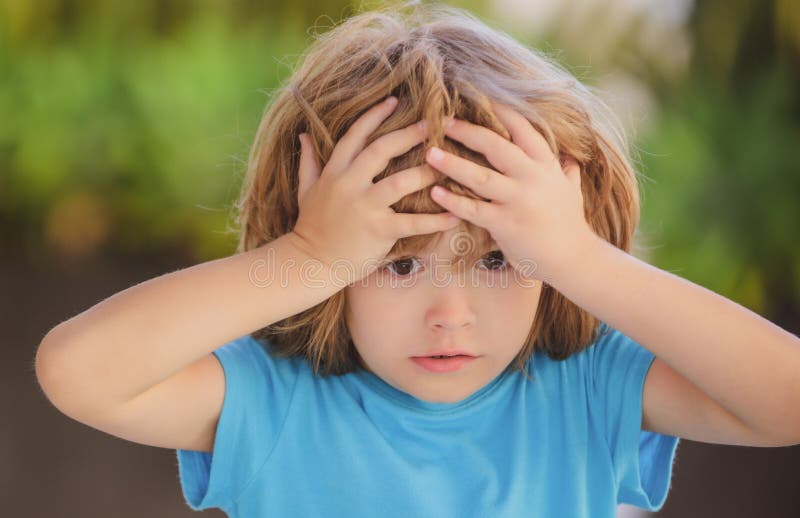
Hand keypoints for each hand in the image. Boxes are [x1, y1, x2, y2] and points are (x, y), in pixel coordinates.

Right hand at [289, 96, 460, 284]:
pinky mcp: (379, 231)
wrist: (310, 263)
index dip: (375, 116)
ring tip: (450, 164)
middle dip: (409, 135)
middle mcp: (349, 185)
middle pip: (382, 150)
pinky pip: (413, 223)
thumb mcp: (306, 190)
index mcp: (334, 172)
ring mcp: (364, 207)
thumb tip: (304, 135)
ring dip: (427, 172)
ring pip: (401, 182)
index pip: (355, 136)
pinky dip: (436, 219)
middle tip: (432, 125)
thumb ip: (308, 162)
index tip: (395, 101)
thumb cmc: (311, 227)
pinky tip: (456, 215)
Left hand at [423, 101, 598, 282]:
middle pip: (496, 146)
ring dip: (453, 163)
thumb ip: (567, 171)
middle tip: (443, 121)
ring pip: (480, 176)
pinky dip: (453, 201)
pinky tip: (435, 192)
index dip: (500, 111)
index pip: (522, 129)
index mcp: (546, 164)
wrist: (574, 259)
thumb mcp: (571, 190)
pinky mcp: (506, 224)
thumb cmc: (569, 223)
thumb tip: (570, 155)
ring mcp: (519, 201)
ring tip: (430, 153)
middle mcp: (533, 178)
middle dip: (468, 131)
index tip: (478, 97)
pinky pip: (474, 209)